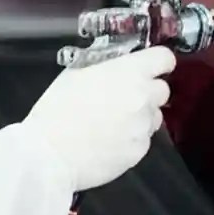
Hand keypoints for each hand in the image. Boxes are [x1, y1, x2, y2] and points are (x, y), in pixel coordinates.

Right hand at [21, 46, 175, 191]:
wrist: (48, 155)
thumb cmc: (56, 110)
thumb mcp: (75, 73)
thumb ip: (103, 66)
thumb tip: (115, 64)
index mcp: (130, 72)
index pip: (165, 58)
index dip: (158, 62)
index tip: (149, 68)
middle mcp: (144, 98)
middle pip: (162, 90)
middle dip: (148, 91)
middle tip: (124, 98)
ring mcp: (144, 127)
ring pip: (154, 117)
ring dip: (141, 116)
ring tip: (114, 124)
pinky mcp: (140, 151)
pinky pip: (143, 140)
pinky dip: (132, 139)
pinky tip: (109, 142)